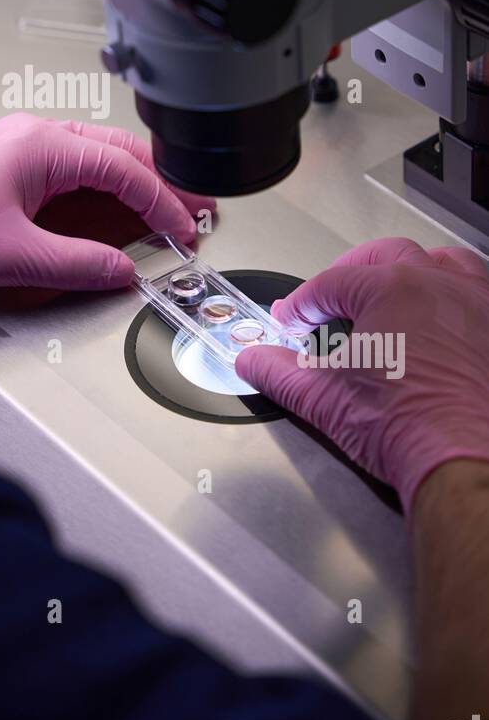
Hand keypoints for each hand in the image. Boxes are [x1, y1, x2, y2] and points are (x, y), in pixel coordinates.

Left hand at [0, 114, 213, 302]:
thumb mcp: (11, 255)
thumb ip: (78, 264)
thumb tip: (123, 271)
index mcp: (43, 144)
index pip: (124, 170)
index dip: (164, 202)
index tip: (187, 230)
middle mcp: (36, 136)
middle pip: (118, 155)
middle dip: (162, 184)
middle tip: (198, 211)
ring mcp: (20, 149)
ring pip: (97, 160)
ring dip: (135, 185)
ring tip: (167, 210)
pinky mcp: (7, 169)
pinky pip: (71, 172)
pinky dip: (103, 191)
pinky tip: (114, 211)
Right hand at [236, 237, 488, 514]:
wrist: (466, 463)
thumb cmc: (408, 428)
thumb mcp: (324, 399)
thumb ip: (279, 373)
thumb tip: (253, 362)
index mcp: (391, 289)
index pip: (330, 285)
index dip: (303, 303)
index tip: (292, 320)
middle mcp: (439, 284)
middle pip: (385, 256)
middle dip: (351, 272)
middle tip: (332, 298)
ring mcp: (478, 303)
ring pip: (443, 261)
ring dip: (414, 268)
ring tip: (395, 287)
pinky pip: (482, 291)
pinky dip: (459, 293)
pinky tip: (447, 313)